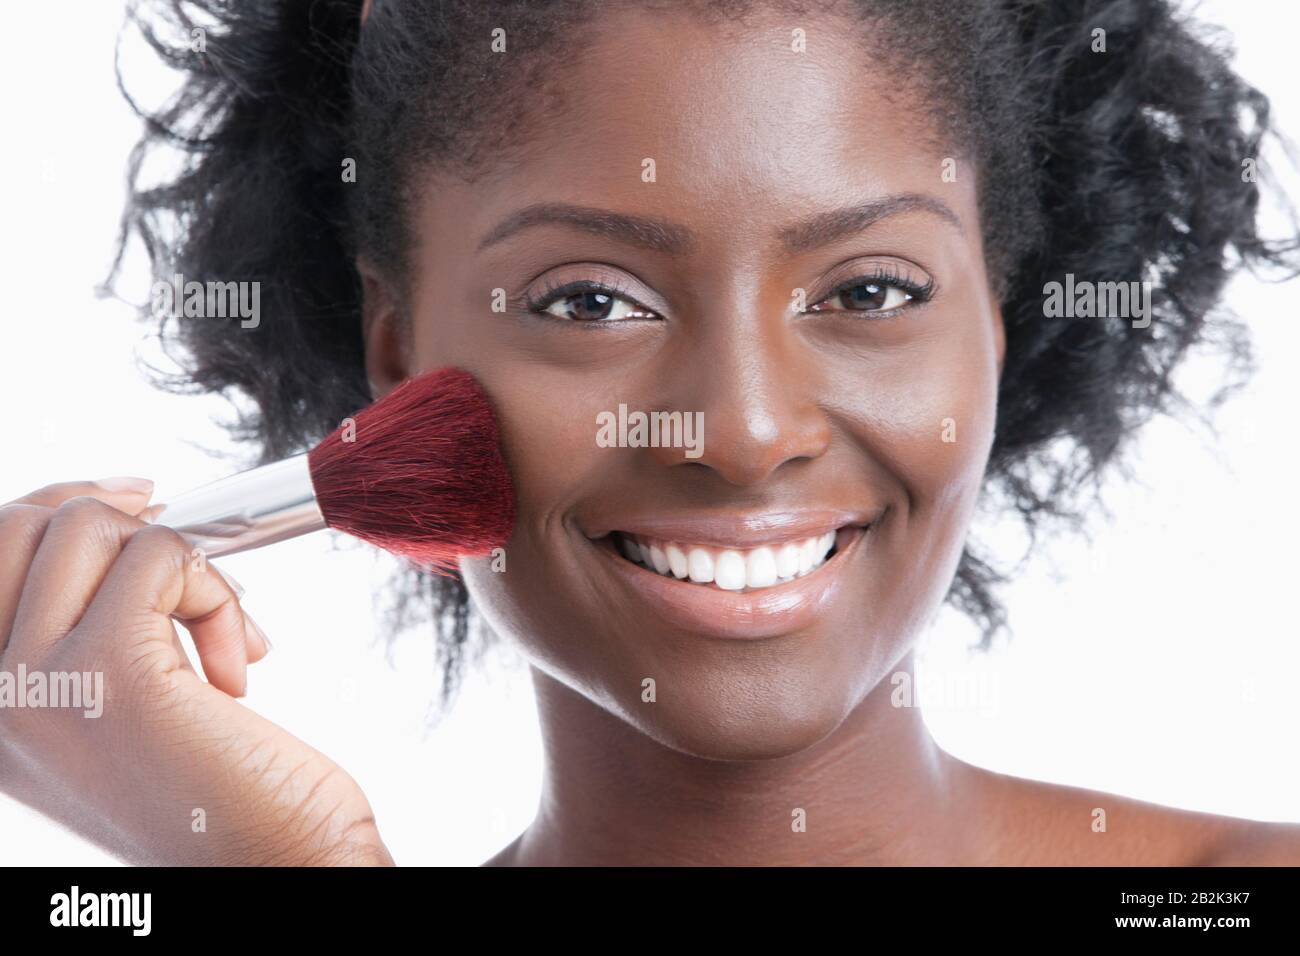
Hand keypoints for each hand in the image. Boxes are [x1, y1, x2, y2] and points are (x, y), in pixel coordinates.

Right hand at [0, 478, 393, 864]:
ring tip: (219, 635)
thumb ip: (83, 625)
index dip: (59, 503)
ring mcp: (31, 682)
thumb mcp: (116, 705)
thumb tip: (107, 509)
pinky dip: (220, 595)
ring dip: (180, 563)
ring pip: (89, 526)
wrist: (270, 867)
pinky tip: (238, 668)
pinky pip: (163, 556)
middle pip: (27, 525)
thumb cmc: (212, 793)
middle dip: (129, 528)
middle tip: (190, 574)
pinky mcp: (105, 669)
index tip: (134, 501)